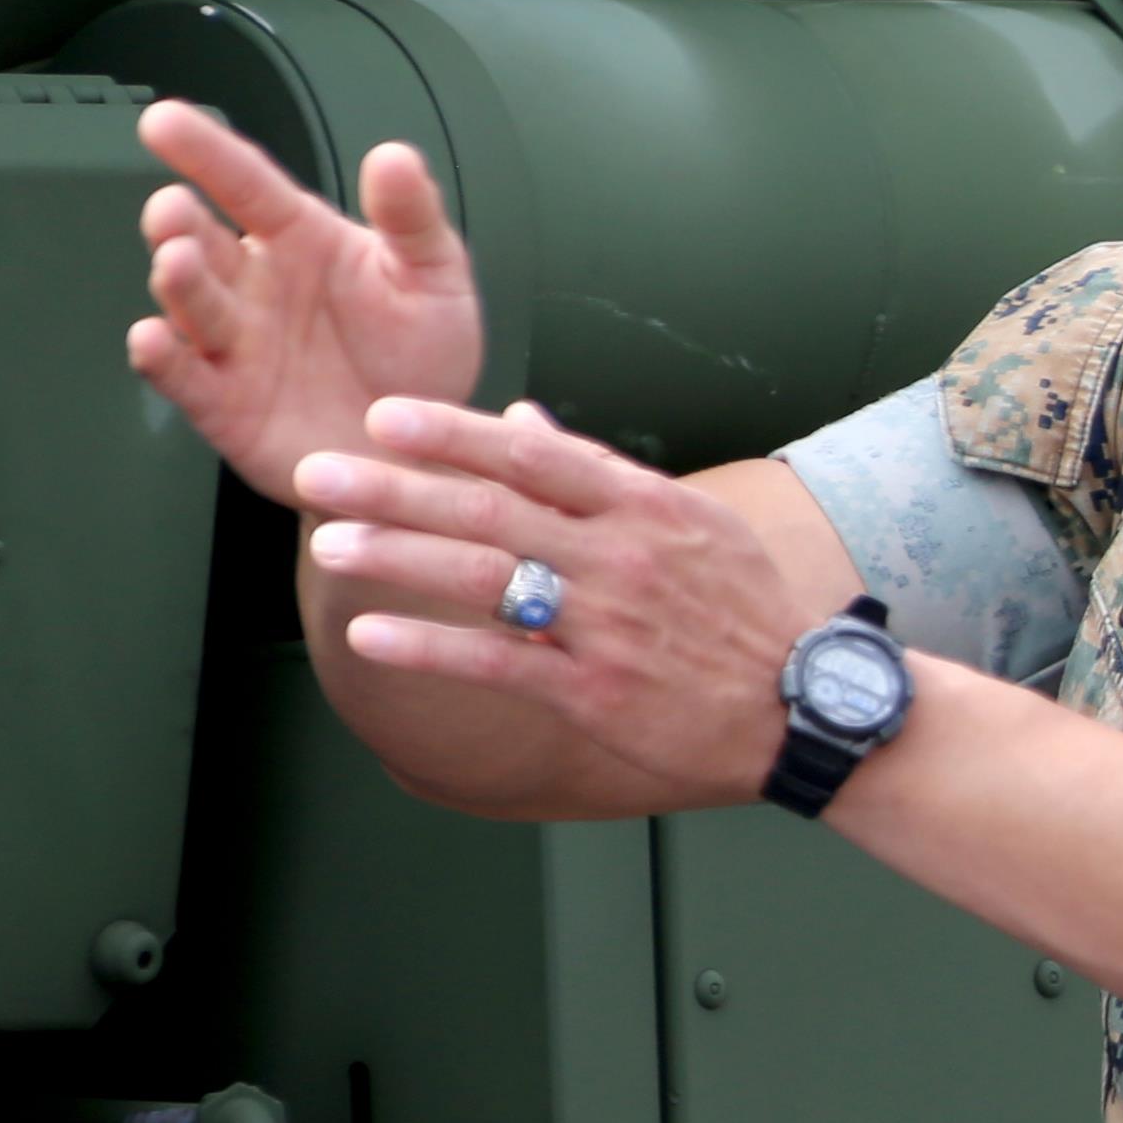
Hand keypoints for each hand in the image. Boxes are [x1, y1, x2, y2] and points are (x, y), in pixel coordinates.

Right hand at [128, 103, 487, 504]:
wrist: (423, 452)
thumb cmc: (421, 357)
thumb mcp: (435, 279)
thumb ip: (412, 220)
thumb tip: (395, 156)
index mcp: (301, 239)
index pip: (246, 184)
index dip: (205, 150)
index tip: (164, 120)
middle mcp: (254, 285)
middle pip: (202, 242)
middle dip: (178, 223)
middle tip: (174, 211)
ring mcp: (234, 345)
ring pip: (189, 305)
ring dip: (176, 284)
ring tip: (177, 262)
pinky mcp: (224, 405)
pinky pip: (183, 378)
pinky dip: (162, 360)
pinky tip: (153, 340)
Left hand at [296, 396, 806, 813]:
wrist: (805, 706)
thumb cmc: (747, 611)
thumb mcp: (689, 523)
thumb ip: (596, 474)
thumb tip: (522, 418)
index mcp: (642, 504)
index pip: (531, 452)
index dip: (452, 432)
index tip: (384, 416)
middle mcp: (619, 555)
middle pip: (489, 508)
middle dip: (395, 487)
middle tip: (318, 472)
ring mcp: (606, 624)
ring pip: (484, 577)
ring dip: (399, 556)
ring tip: (331, 543)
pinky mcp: (595, 691)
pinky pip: (496, 662)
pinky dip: (429, 647)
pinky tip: (371, 634)